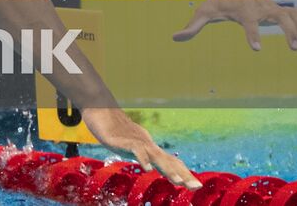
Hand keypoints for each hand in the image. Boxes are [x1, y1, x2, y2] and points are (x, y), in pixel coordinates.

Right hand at [81, 108, 199, 187]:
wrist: (100, 109)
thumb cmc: (113, 127)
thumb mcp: (130, 144)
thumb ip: (141, 152)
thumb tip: (149, 162)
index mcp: (150, 147)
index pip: (171, 161)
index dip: (183, 173)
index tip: (196, 186)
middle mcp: (147, 144)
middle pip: (168, 161)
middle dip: (183, 175)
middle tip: (197, 187)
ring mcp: (136, 141)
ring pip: (156, 156)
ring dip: (168, 169)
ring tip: (179, 182)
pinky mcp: (124, 140)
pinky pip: (135, 149)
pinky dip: (142, 158)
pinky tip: (147, 169)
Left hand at [173, 0, 296, 51]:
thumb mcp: (204, 11)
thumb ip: (192, 26)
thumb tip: (174, 38)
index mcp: (243, 11)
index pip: (249, 24)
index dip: (252, 35)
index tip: (256, 49)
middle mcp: (261, 8)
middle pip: (280, 18)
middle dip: (289, 32)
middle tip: (294, 48)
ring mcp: (272, 7)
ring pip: (294, 15)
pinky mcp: (279, 7)